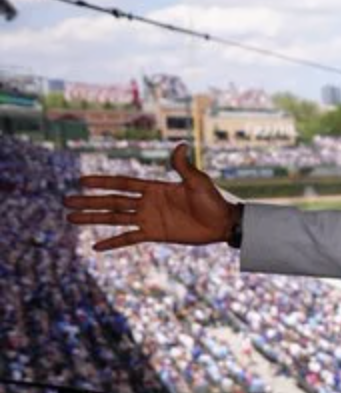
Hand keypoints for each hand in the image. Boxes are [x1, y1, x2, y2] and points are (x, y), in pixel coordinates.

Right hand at [64, 143, 238, 251]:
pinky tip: (96, 246)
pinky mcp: (155, 234)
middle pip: (112, 201)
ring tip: (71, 218)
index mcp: (154, 188)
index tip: (82, 180)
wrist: (222, 223)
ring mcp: (149, 219)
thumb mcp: (198, 181)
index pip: (123, 184)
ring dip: (93, 218)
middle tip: (66, 200)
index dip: (103, 182)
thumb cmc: (213, 200)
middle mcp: (147, 203)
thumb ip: (184, 167)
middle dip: (89, 201)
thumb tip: (179, 145)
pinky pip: (129, 238)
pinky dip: (114, 243)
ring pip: (115, 218)